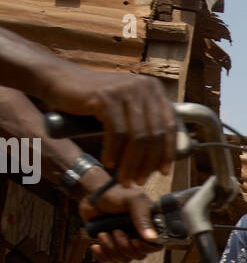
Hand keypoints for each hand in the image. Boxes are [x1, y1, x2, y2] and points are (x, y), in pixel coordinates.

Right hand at [43, 62, 175, 184]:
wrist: (61, 81)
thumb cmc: (93, 101)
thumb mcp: (125, 109)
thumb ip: (143, 125)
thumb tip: (159, 160)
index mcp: (153, 89)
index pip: (170, 126)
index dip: (168, 152)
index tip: (163, 173)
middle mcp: (144, 86)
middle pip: (155, 134)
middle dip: (147, 163)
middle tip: (138, 181)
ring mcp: (125, 90)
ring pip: (137, 137)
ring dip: (130, 164)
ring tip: (124, 179)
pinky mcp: (106, 97)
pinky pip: (116, 133)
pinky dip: (114, 153)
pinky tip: (108, 163)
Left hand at [79, 179, 160, 262]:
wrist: (90, 195)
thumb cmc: (114, 193)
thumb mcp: (132, 200)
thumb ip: (143, 217)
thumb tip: (152, 238)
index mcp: (148, 225)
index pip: (155, 246)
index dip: (146, 248)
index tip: (134, 241)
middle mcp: (139, 235)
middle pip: (139, 255)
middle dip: (124, 246)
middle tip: (115, 231)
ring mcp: (124, 241)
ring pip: (124, 259)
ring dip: (111, 249)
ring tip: (102, 234)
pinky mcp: (110, 245)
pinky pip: (110, 260)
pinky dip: (102, 255)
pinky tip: (96, 245)